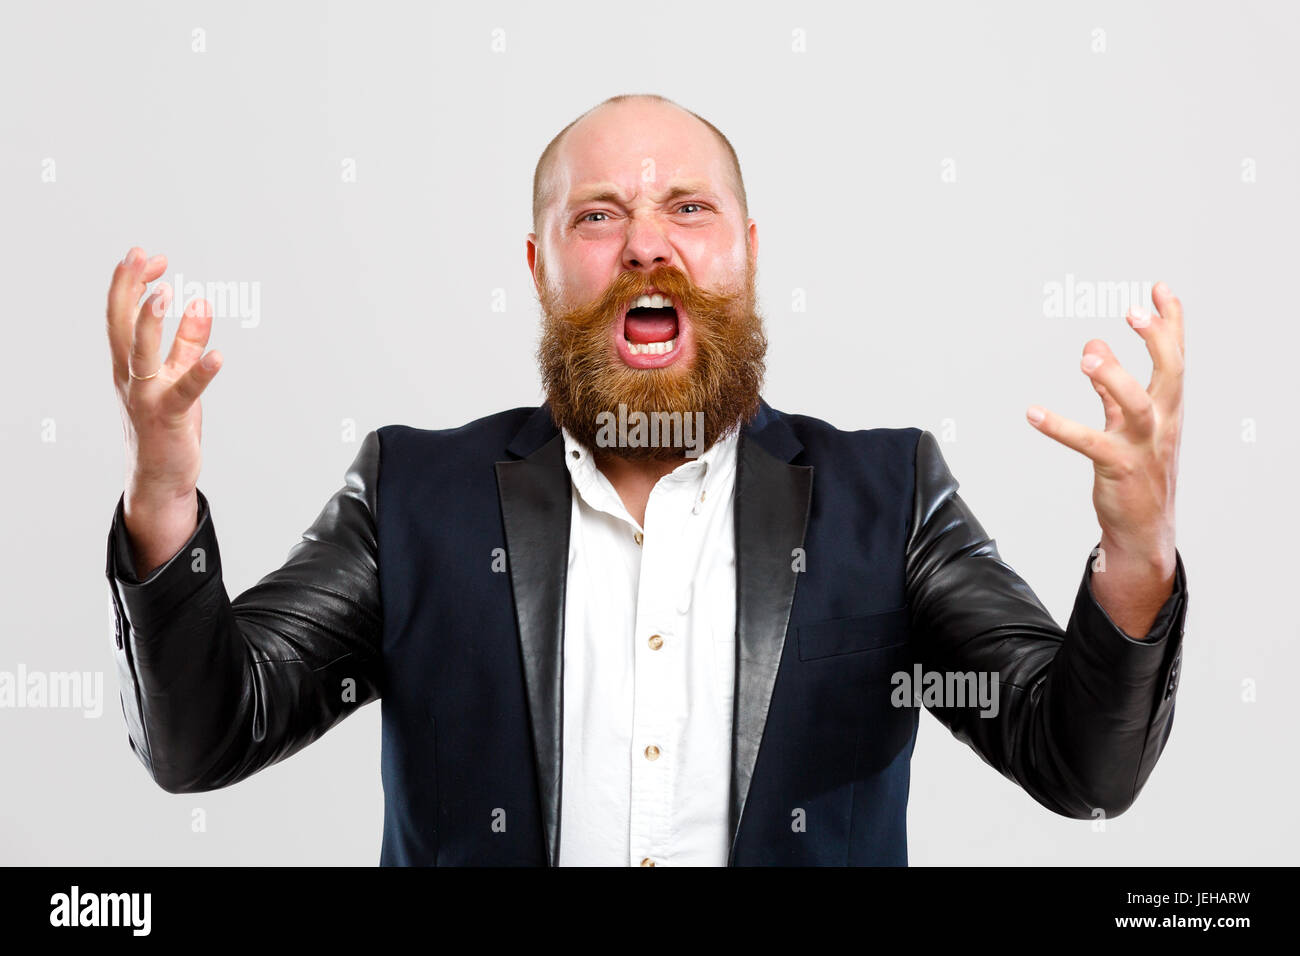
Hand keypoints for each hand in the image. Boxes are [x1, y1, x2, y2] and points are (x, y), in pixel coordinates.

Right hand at [107, 247, 221, 573]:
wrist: (160, 476)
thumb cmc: (167, 423)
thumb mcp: (177, 376)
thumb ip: (188, 342)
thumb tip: (201, 303)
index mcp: (128, 364)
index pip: (122, 314)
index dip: (132, 283)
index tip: (149, 256)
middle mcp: (130, 377)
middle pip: (122, 326)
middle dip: (129, 288)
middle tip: (141, 255)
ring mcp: (147, 397)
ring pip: (142, 355)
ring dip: (150, 324)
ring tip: (164, 294)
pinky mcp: (170, 417)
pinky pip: (185, 391)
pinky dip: (200, 372)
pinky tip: (217, 355)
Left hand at [1025, 281, 1183, 636]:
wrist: (1144, 530)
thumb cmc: (1138, 472)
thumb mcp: (1127, 423)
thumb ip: (1110, 386)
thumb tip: (1094, 346)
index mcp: (1167, 409)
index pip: (1175, 358)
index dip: (1170, 324)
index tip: (1160, 289)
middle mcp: (1161, 424)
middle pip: (1169, 374)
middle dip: (1156, 340)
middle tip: (1133, 311)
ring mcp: (1143, 447)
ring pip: (1136, 406)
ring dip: (1113, 377)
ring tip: (1087, 353)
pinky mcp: (1118, 469)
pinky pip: (1089, 444)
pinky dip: (1061, 427)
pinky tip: (1034, 413)